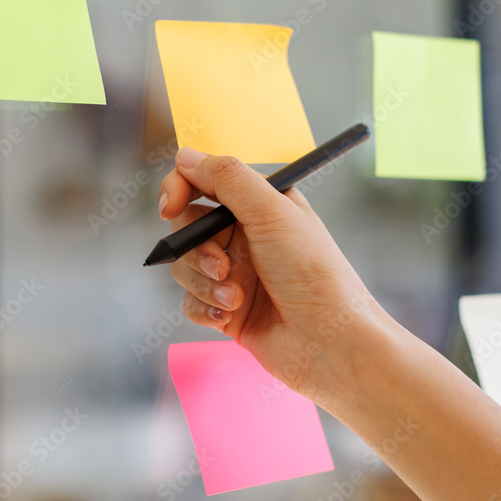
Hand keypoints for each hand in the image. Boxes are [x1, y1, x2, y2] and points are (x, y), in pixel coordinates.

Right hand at [157, 147, 382, 400]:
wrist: (331, 343)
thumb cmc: (313, 273)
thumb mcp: (272, 212)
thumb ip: (227, 179)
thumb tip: (185, 156)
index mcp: (260, 204)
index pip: (204, 181)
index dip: (179, 188)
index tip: (170, 206)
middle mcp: (245, 235)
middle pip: (186, 226)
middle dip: (198, 249)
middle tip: (223, 267)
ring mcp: (235, 273)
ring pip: (185, 266)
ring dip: (204, 283)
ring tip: (236, 298)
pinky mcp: (227, 309)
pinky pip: (191, 301)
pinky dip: (205, 308)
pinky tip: (229, 315)